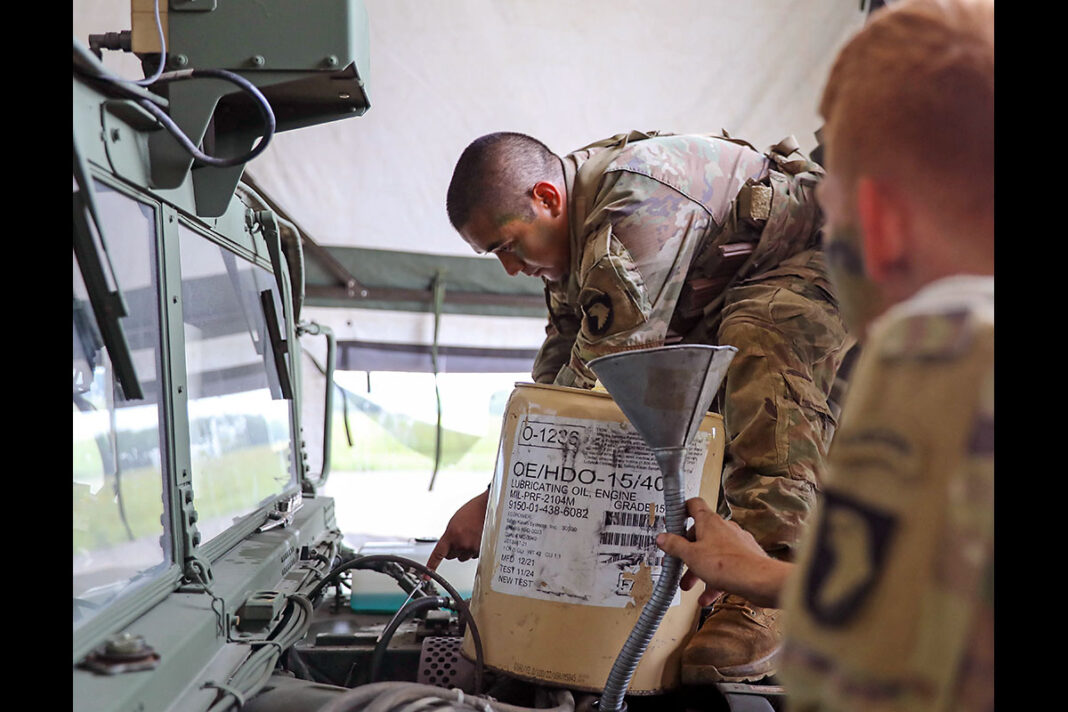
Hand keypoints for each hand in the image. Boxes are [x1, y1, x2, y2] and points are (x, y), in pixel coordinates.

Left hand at [426, 489, 490, 570]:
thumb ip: (450, 535)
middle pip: (450, 556)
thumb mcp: (455, 522)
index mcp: (451, 534)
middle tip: (460, 537)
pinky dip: (474, 549)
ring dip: (464, 550)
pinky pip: (473, 555)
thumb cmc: (472, 511)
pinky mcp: (481, 550)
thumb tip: (448, 546)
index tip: (426, 576)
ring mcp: (471, 548)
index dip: (431, 566)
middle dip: (453, 549)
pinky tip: (477, 538)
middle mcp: (461, 543)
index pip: (438, 554)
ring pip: (462, 557)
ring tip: (471, 535)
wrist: (488, 508)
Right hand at [656, 497, 791, 607]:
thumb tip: (662, 538)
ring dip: (698, 569)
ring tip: (688, 585)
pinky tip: (706, 597)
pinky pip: (724, 567)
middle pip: (700, 534)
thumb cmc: (728, 565)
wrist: (760, 580)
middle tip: (678, 561)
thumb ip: (675, 546)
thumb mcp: (691, 556)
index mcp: (709, 522)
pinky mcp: (744, 558)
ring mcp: (736, 543)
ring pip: (712, 553)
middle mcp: (724, 528)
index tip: (673, 519)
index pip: (693, 505)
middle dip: (687, 551)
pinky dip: (714, 580)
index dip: (682, 510)